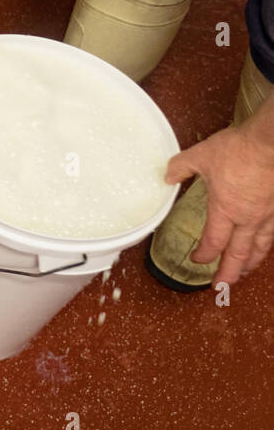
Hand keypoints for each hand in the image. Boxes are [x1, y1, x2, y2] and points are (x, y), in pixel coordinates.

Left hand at [165, 123, 273, 285]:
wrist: (271, 143)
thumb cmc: (239, 150)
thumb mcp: (201, 156)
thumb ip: (180, 167)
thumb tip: (166, 175)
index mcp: (225, 210)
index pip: (213, 242)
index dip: (204, 255)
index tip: (196, 260)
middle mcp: (248, 218)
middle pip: (239, 254)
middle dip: (229, 273)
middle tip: (222, 287)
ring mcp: (267, 214)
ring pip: (260, 246)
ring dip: (251, 263)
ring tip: (244, 273)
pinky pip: (272, 233)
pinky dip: (266, 244)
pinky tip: (264, 245)